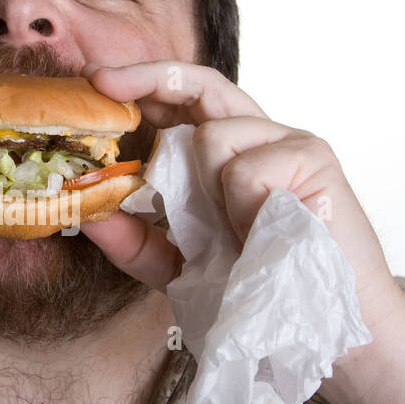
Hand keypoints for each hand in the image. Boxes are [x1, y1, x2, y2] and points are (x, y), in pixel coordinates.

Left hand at [79, 60, 404, 335]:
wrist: (322, 328)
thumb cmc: (256, 288)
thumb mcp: (176, 265)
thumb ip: (131, 239)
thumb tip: (81, 209)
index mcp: (230, 153)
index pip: (186, 100)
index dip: (143, 83)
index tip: (94, 83)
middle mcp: (259, 136)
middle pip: (202, 84)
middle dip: (147, 76)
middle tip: (99, 82)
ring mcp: (290, 141)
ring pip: (214, 135)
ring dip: (208, 190)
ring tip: (239, 232)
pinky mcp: (314, 157)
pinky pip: (247, 169)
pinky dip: (243, 207)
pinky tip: (263, 232)